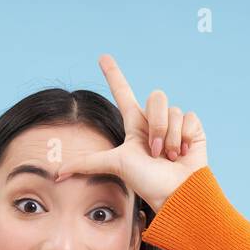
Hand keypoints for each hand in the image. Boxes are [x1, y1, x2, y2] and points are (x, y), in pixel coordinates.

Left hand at [54, 53, 207, 213]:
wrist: (175, 193)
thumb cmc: (147, 182)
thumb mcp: (115, 166)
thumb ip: (87, 164)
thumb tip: (56, 174)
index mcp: (135, 126)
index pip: (123, 93)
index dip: (114, 75)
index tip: (102, 56)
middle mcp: (153, 122)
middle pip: (156, 97)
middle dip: (157, 125)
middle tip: (155, 152)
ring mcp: (174, 125)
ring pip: (173, 111)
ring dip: (170, 137)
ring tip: (169, 157)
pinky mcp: (192, 129)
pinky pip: (189, 117)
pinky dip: (185, 136)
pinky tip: (184, 152)